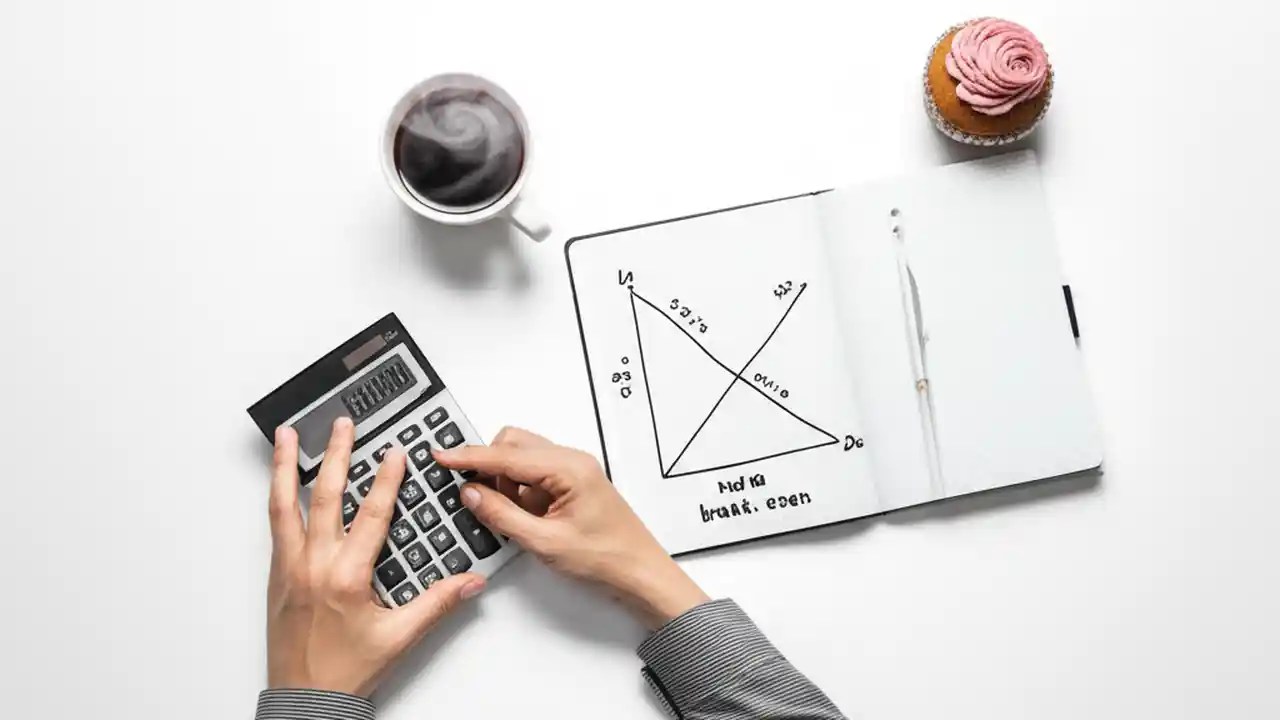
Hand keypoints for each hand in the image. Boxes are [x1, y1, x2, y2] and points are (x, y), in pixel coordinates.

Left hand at [266, 418, 484, 695]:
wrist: (304, 701)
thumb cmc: (344, 672)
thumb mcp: (400, 637)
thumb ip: (437, 604)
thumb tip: (470, 582)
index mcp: (346, 576)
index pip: (372, 515)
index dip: (386, 480)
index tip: (394, 453)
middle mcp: (313, 564)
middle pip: (324, 496)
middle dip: (335, 455)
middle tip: (342, 426)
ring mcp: (289, 567)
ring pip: (284, 505)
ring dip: (285, 467)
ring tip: (286, 436)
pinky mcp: (277, 576)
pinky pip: (275, 525)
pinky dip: (277, 497)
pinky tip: (280, 484)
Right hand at [433, 427, 708, 628]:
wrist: (640, 574)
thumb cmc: (606, 559)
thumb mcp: (544, 543)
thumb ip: (503, 515)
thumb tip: (471, 493)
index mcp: (568, 468)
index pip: (506, 455)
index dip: (469, 457)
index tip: (441, 457)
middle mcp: (572, 461)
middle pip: (513, 445)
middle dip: (489, 467)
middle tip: (473, 497)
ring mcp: (574, 471)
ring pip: (522, 460)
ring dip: (505, 481)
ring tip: (506, 516)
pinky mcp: (573, 485)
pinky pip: (535, 476)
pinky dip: (520, 491)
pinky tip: (522, 518)